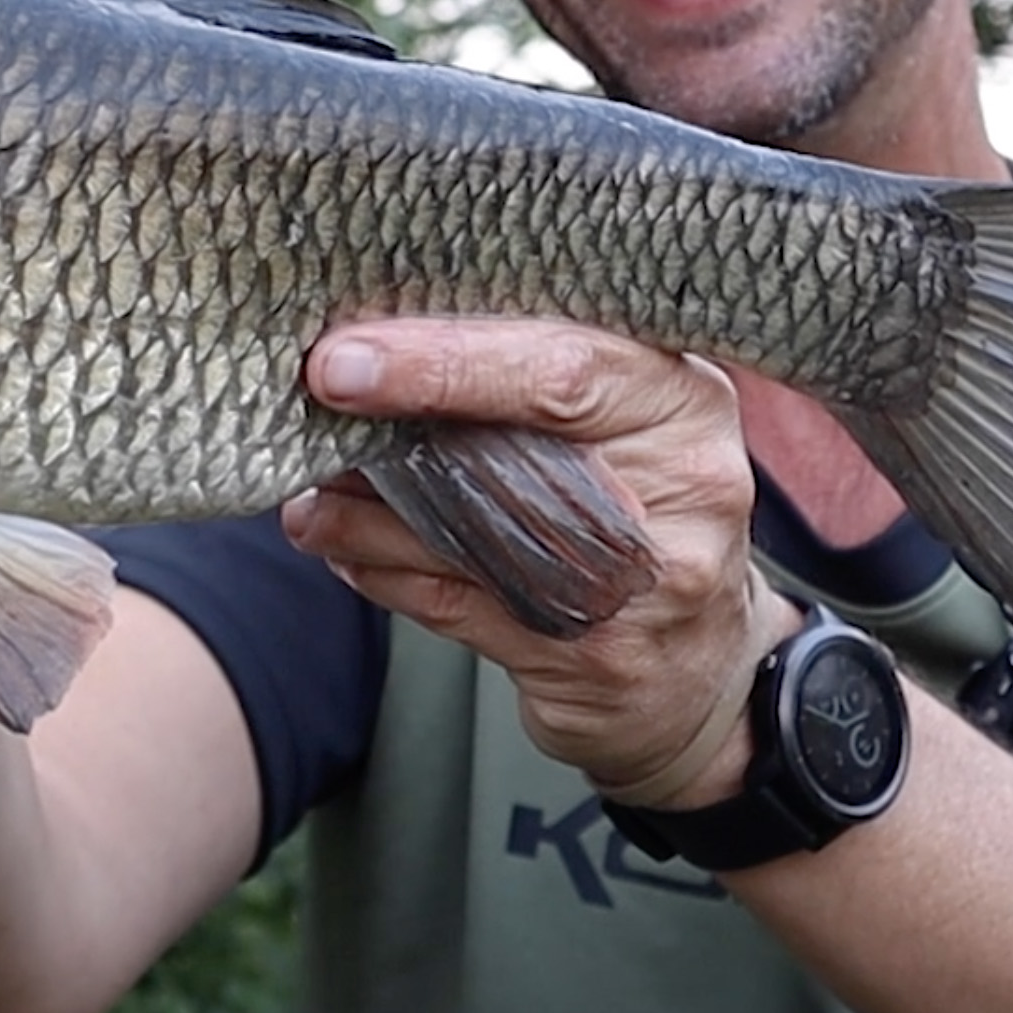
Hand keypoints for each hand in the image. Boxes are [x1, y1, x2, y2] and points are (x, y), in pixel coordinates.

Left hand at [286, 318, 793, 803]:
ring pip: (470, 535)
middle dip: (400, 420)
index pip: (562, 364)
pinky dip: (385, 574)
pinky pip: (459, 605)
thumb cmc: (642, 516)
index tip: (346, 358)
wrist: (702, 672)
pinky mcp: (595, 659)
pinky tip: (342, 551)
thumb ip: (534, 381)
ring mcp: (645, 583)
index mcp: (685, 400)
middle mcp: (685, 486)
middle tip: (312, 403)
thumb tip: (383, 340)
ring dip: (368, 513)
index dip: (443, 359)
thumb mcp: (627, 426)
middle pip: (514, 445)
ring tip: (311, 495)